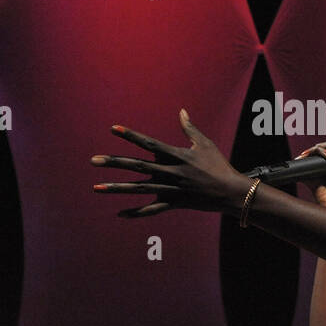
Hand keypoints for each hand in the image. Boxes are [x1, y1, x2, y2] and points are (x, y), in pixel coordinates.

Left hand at [91, 109, 251, 217]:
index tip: (113, 129)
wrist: (231, 192)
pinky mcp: (174, 203)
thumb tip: (182, 111)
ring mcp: (170, 189)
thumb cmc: (219, 165)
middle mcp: (170, 172)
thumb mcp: (205, 143)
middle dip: (114, 163)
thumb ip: (190, 128)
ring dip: (117, 188)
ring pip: (139, 189)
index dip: (131, 136)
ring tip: (96, 187)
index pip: (149, 144)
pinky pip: (152, 209)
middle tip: (94, 160)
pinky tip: (119, 214)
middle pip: (137, 166)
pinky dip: (136, 212)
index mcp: (176, 155)